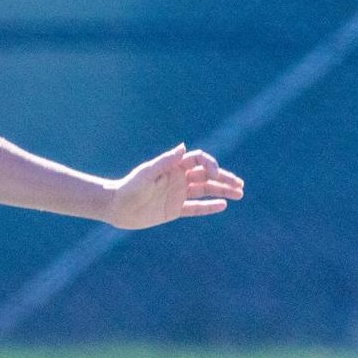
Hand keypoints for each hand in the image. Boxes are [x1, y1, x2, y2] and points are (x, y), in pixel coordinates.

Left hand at [104, 144, 243, 229]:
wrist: (117, 207)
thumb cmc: (129, 187)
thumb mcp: (147, 173)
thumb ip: (166, 161)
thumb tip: (184, 147)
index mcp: (173, 167)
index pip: (198, 160)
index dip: (210, 164)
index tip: (214, 173)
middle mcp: (178, 178)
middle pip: (207, 175)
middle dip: (224, 178)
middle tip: (240, 184)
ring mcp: (178, 194)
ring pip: (205, 190)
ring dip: (222, 190)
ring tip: (240, 193)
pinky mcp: (175, 209)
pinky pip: (196, 208)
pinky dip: (209, 207)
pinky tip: (224, 205)